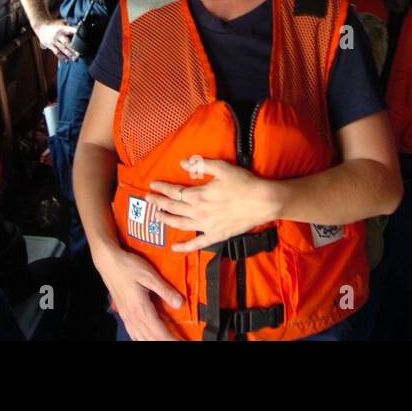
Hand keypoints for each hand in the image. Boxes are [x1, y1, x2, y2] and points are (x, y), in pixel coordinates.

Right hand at [35, 19, 78, 60]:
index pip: (71, 30)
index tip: (83, 35)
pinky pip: (56, 52)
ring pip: (62, 49)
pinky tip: (67, 60)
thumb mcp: (62, 23)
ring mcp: (54, 41)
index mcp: (62, 28)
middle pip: (67, 42)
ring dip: (69, 54)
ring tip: (75, 59)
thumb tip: (81, 26)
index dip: (76, 32)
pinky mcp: (50, 46)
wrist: (41, 27)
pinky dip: (61, 57)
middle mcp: (58, 35)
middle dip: (73, 48)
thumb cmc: (54, 25)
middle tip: (80, 54)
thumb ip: (70, 26)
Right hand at [93, 245, 183, 340]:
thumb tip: (179, 304)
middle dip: (165, 342)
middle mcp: (133, 317)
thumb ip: (165, 290)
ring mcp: (126, 317)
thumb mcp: (150, 275)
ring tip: (166, 340)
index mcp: (140, 309)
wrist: (108, 262)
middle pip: (151, 338)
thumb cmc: (128, 266)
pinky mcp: (123, 314)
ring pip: (141, 338)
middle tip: (179, 342)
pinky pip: (133, 333)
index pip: (160, 332)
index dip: (172, 339)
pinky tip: (146, 338)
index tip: (182, 342)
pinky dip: (142, 339)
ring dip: (154, 341)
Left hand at [147, 158, 280, 251]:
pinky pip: (197, 244)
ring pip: (180, 224)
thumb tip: (182, 163)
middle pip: (173, 208)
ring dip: (166, 220)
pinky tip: (174, 247)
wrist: (263, 202)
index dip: (162, 188)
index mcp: (199, 195)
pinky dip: (184, 247)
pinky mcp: (216, 235)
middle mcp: (199, 212)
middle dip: (159, 203)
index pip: (174, 192)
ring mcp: (206, 226)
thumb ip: (200, 165)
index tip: (152, 185)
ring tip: (156, 216)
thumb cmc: (243, 183)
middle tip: (148, 200)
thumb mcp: (222, 168)